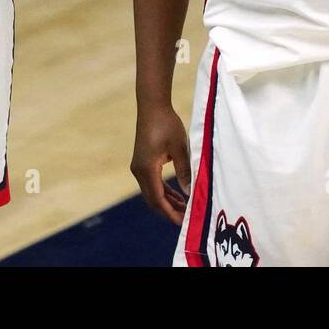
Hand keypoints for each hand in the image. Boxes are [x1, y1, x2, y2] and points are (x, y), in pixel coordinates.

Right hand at [131, 103, 191, 225]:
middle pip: (153, 199)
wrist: (152, 106)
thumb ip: (184, 171)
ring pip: (153, 191)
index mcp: (147, 169)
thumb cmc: (167, 124)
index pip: (158, 198)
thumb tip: (190, 193)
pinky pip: (153, 182)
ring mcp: (139, 167)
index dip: (170, 212)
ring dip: (168, 200)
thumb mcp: (180, 148)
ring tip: (186, 208)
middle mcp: (139, 171)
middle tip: (187, 218)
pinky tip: (177, 195)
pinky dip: (164, 190)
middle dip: (169, 210)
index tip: (184, 221)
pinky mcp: (143, 162)